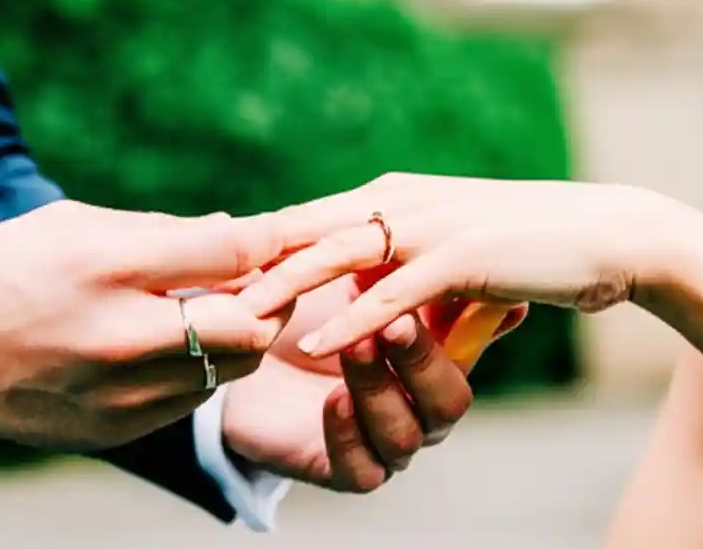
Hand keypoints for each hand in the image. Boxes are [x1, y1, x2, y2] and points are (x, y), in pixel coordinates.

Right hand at [0, 200, 287, 449]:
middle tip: (266, 280)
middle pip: (252, 325)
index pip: (230, 253)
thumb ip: (163, 231)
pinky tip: (174, 348)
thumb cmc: (1, 272)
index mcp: (110, 268)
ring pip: (232, 369)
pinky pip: (193, 400)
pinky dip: (201, 370)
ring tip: (217, 310)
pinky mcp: (116, 431)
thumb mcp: (73, 225)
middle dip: (272, 298)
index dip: (270, 240)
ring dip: (239, 337)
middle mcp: (123, 337)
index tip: (282, 235)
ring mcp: (122, 395)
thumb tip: (236, 232)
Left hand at [221, 275, 511, 491]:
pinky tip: (332, 402)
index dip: (461, 322)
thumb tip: (469, 232)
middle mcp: (418, 403)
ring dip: (380, 385)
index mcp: (434, 354)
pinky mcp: (347, 471)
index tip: (441, 284)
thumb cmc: (306, 300)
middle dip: (421, 358)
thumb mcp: (361, 272)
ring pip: (409, 434)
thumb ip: (406, 260)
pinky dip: (349, 434)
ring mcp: (386, 440)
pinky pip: (363, 470)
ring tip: (352, 349)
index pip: (466, 348)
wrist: (233, 350)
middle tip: (394, 324)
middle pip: (449, 398)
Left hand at [239, 173, 684, 356]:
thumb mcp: (447, 250)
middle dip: (245, 261)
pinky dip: (354, 314)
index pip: (307, 221)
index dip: (253, 247)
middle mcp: (401, 204)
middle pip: (304, 229)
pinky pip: (396, 289)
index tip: (201, 272)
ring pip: (338, 253)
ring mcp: (432, 226)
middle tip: (189, 290)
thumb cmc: (527, 242)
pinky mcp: (464, 257)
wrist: (605, 231)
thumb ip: (398, 266)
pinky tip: (319, 340)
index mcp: (393, 199)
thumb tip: (361, 296)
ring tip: (232, 316)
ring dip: (282, 285)